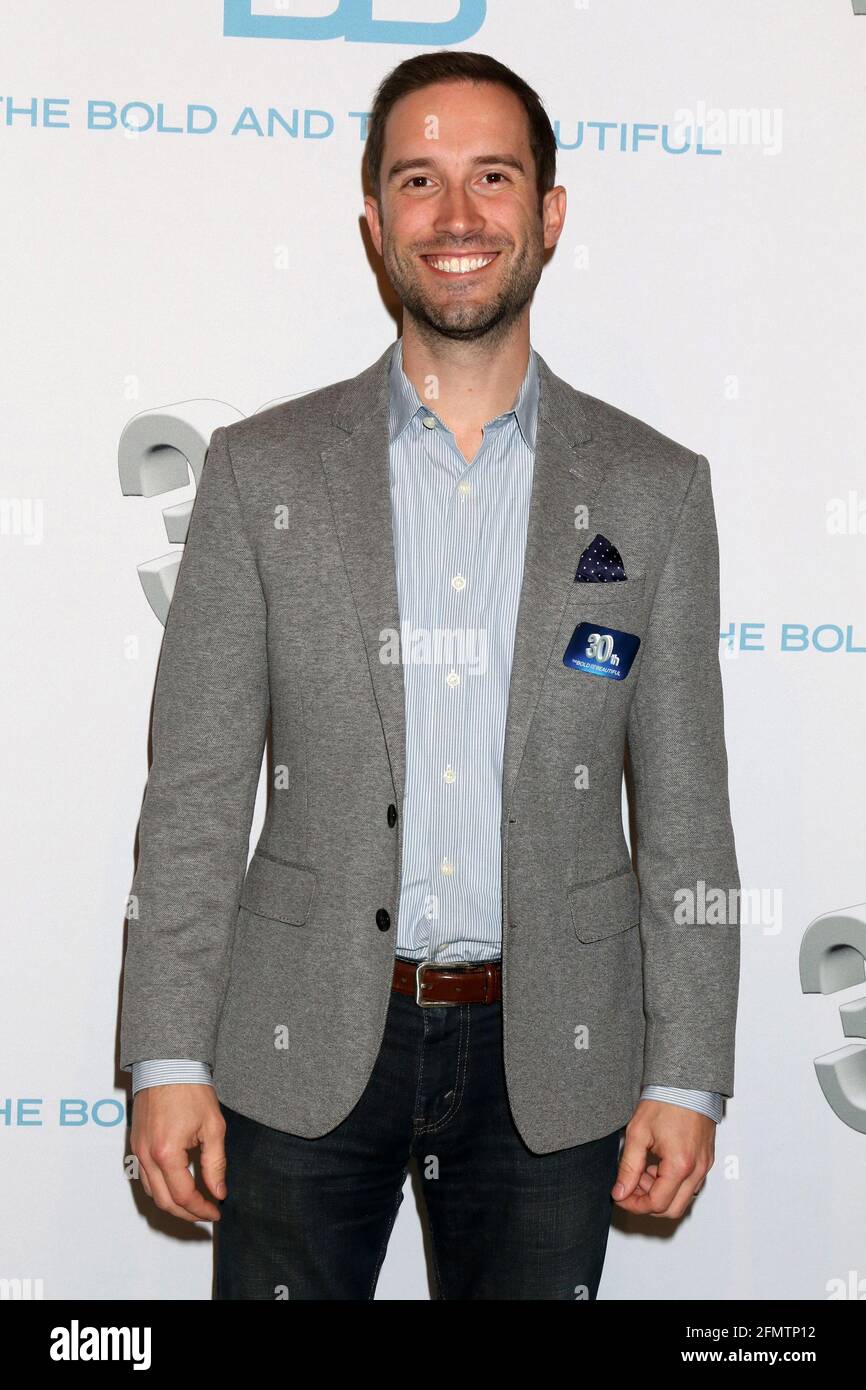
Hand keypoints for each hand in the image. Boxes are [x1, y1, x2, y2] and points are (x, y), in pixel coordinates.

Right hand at [130, 1084, 226, 1222]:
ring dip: (172, 1204)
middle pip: (164, 1201)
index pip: (184, 1196)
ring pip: (151, 1192)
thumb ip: (215, 1164)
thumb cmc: (191, 1091)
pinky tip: (177, 1186)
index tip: (216, 1212)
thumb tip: (218, 1192)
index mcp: (167, 1153)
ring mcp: (137, 1150)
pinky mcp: (135, 1144)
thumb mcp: (213, 1127)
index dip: (201, 1209)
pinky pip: (145, 1176)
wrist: (168, 1065)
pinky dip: (160, 1188)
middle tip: (206, 1214)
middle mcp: (147, 1156)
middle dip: (186, 1213)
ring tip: (194, 1204)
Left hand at [611, 1098, 714, 1216]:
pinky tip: (656, 1166)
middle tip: (630, 1188)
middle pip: (672, 1209)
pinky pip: (689, 1185)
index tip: (620, 1196)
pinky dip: (671, 1184)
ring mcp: (704, 1166)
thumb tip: (620, 1193)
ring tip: (642, 1172)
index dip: (634, 1205)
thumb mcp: (638, 1133)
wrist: (687, 1084)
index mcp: (680, 1165)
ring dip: (660, 1194)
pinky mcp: (706, 1161)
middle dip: (647, 1203)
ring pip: (682, 1199)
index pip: (657, 1203)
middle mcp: (697, 1170)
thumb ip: (629, 1168)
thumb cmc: (665, 1102)